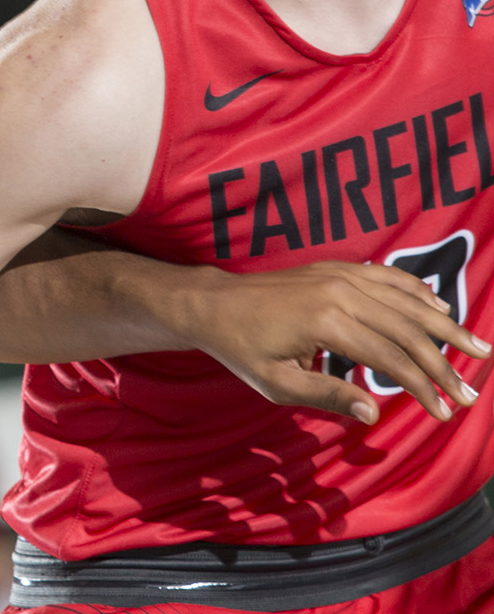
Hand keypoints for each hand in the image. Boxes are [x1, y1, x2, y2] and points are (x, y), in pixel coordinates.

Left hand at [171, 261, 490, 423]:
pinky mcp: (336, 268)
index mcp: (327, 322)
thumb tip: (374, 413)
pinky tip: (439, 309)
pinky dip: (417, 292)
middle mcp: (340, 292)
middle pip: (409, 330)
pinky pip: (388, 276)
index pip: (392, 359)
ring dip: (445, 326)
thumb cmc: (241, 348)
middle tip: (469, 394)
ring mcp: (339, 275)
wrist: (213, 304)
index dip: (423, 389)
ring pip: (407, 300)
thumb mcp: (276, 383)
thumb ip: (327, 396)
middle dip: (443, 365)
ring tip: (477, 348)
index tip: (443, 413)